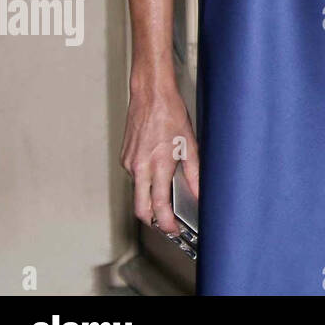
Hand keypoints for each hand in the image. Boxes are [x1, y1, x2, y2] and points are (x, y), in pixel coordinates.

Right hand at [120, 79, 199, 236]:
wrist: (150, 95)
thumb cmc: (171, 114)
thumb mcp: (190, 143)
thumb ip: (195, 172)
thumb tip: (200, 193)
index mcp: (158, 165)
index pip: (159, 206)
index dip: (166, 223)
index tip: (173, 230)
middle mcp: (140, 167)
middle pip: (141, 208)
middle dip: (152, 220)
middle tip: (167, 223)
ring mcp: (129, 163)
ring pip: (138, 191)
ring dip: (150, 197)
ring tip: (168, 190)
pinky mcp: (125, 157)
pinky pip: (135, 176)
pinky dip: (145, 180)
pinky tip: (158, 169)